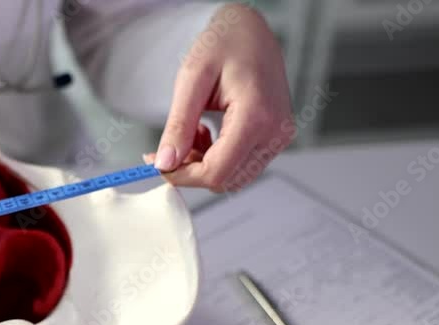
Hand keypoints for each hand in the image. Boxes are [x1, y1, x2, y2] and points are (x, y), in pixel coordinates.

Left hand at [147, 3, 292, 191]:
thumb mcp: (192, 80)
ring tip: (190, 132)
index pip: (217, 171)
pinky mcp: (276, 137)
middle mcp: (275, 131)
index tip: (159, 164)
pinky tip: (205, 134)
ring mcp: (279, 136)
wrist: (250, 31)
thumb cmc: (224, 44)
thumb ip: (179, 125)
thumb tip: (166, 163)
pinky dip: (218, 158)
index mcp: (256, 115)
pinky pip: (243, 164)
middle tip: (169, 147)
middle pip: (226, 179)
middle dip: (192, 170)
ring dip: (204, 165)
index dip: (183, 176)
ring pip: (234, 176)